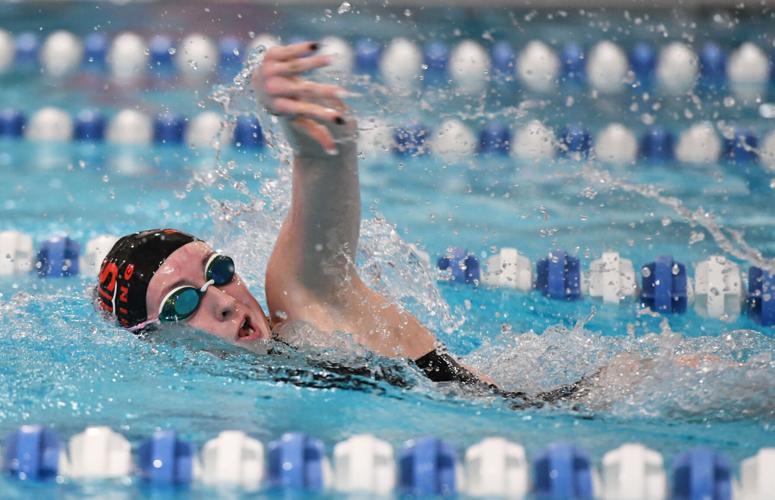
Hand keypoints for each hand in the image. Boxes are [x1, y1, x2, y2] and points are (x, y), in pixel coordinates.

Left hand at [252, 41, 355, 157]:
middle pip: (303, 90)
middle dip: (324, 92)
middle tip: (343, 93)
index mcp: (282, 107)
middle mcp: (274, 89)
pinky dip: (303, 48)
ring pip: (296, 67)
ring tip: (332, 60)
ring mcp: (271, 70)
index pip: (305, 111)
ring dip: (315, 63)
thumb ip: (316, 133)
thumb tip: (334, 152)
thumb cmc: (284, 104)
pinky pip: (290, 51)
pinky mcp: (270, 55)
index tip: (340, 119)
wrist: (257, 83)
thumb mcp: (296, 118)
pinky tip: (317, 46)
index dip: (322, 115)